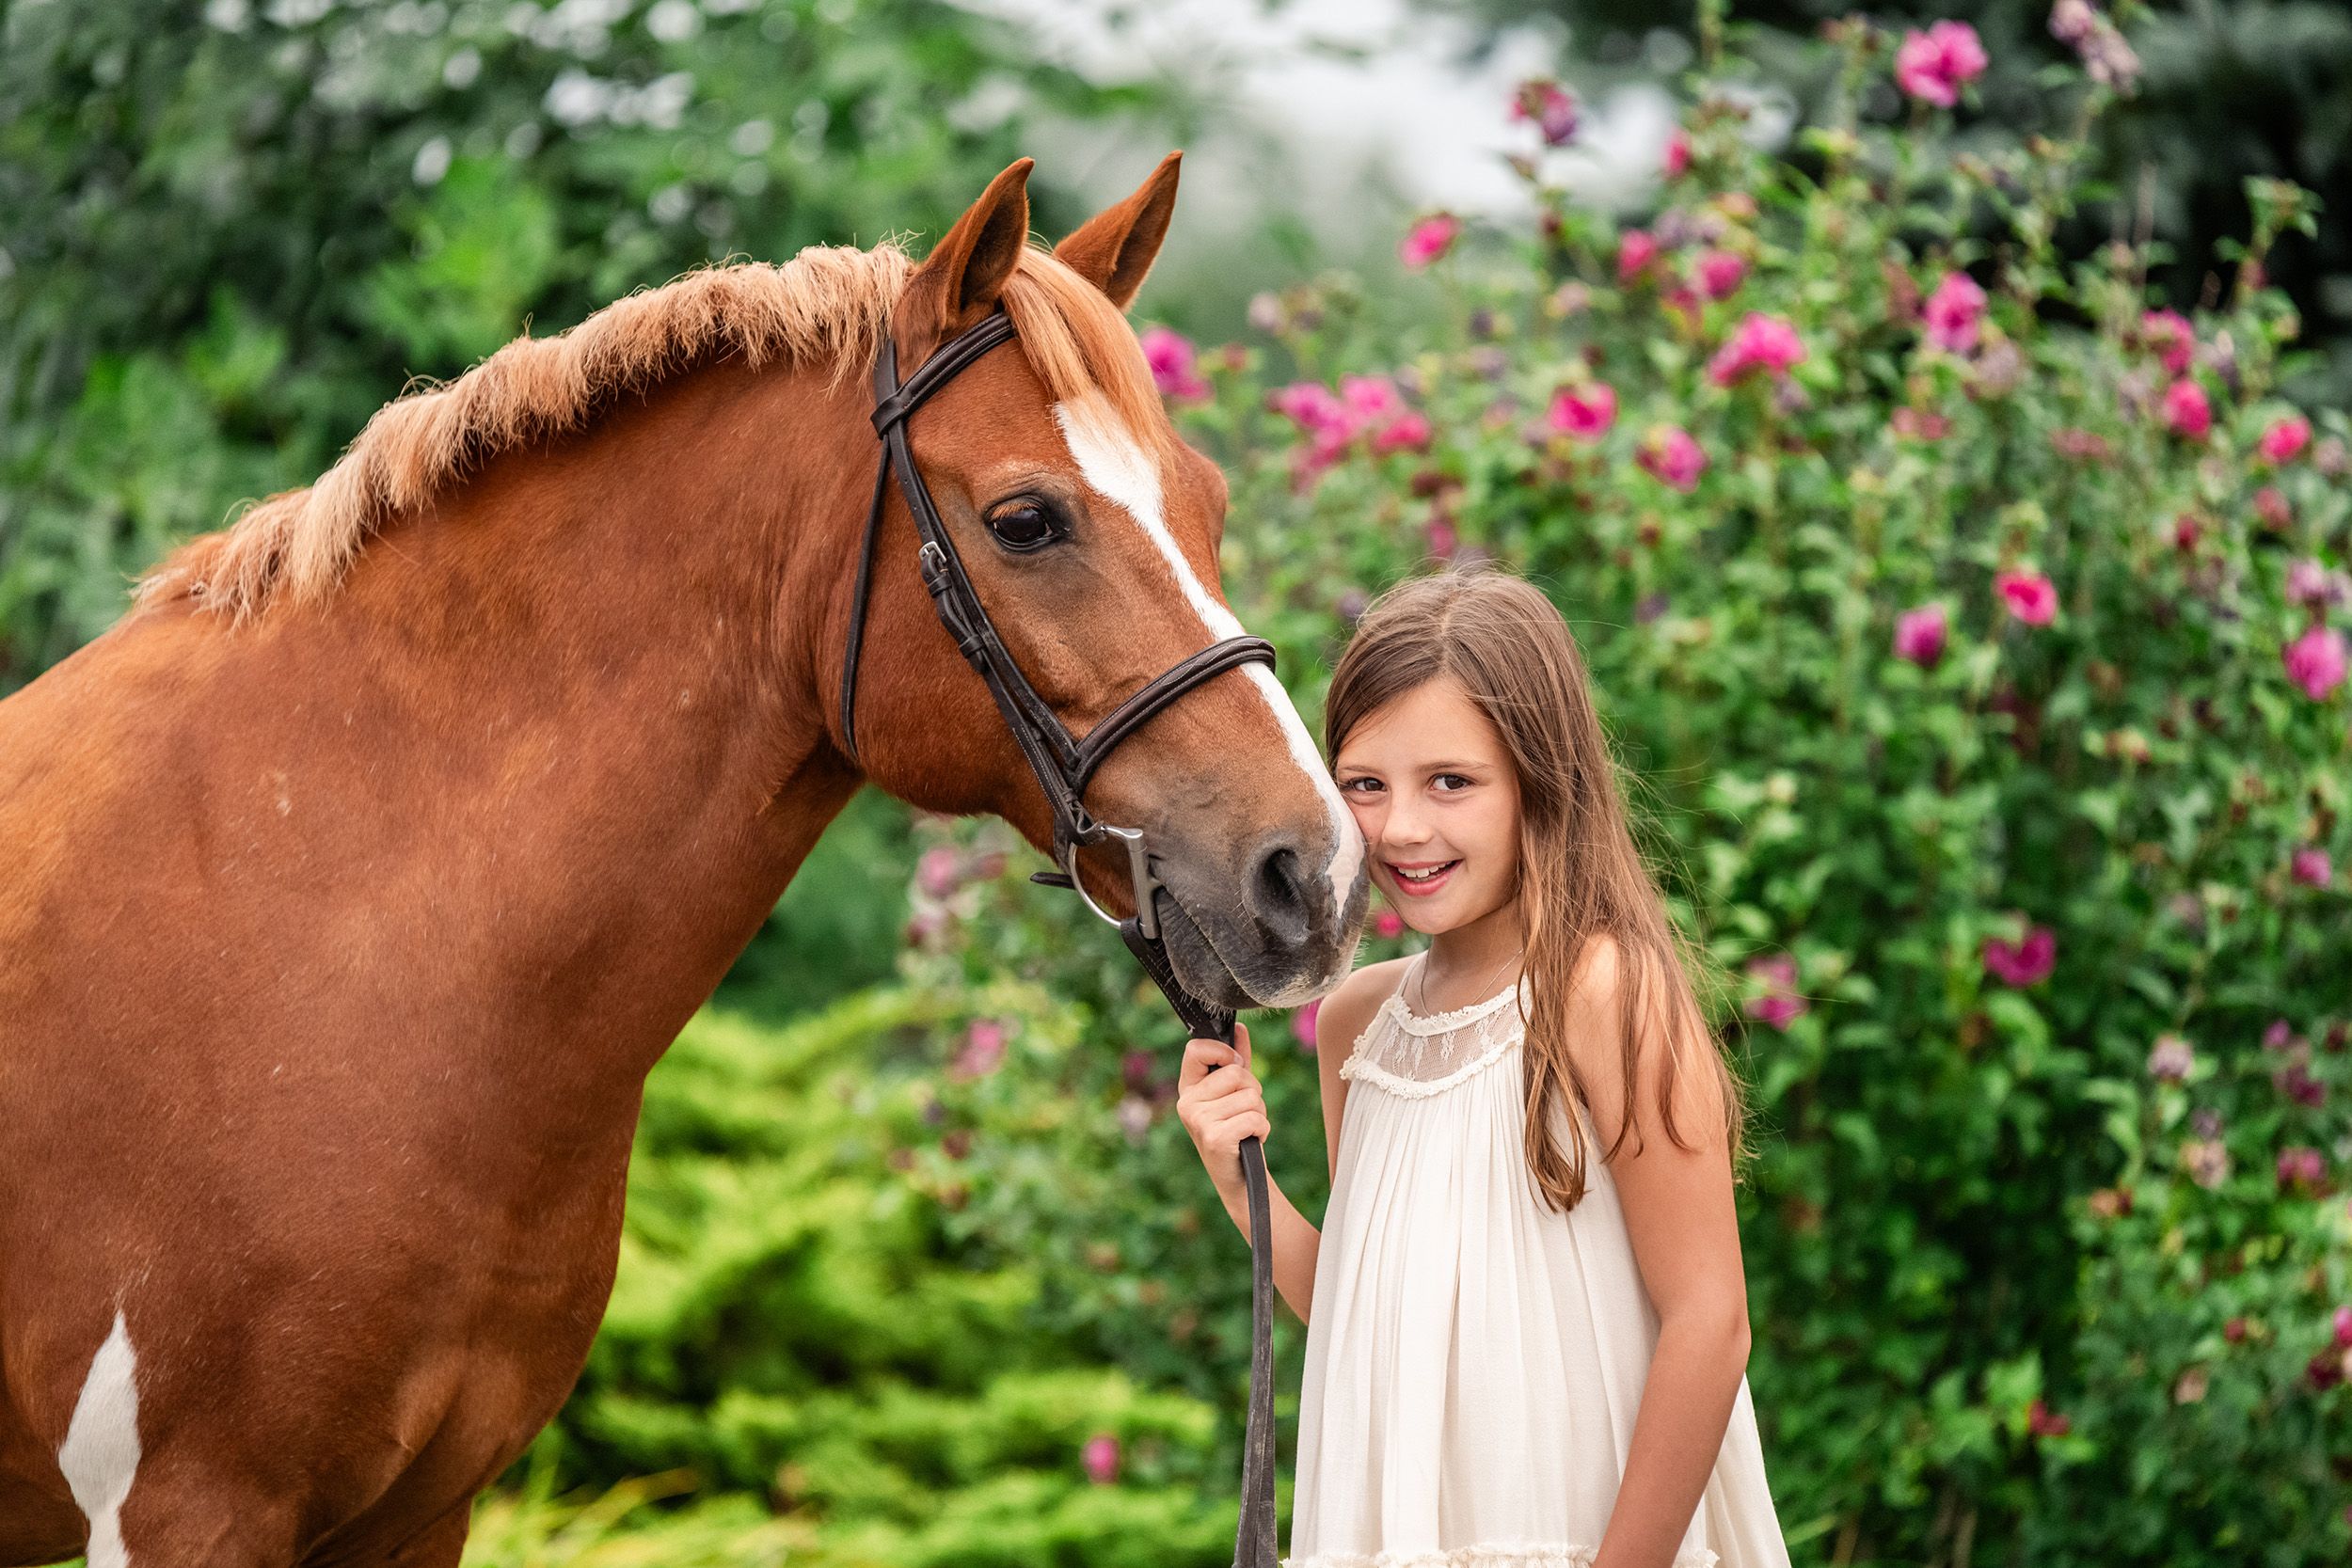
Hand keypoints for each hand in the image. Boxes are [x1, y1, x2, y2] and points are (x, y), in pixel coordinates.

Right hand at [1176, 1022, 1267, 1198]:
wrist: (1239, 1177)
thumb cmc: (1236, 1130)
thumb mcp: (1232, 1094)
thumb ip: (1235, 1061)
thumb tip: (1241, 1028)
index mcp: (1188, 1088)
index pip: (1196, 1049)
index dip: (1222, 1051)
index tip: (1234, 1064)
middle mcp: (1187, 1103)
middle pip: (1236, 1073)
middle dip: (1253, 1091)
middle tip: (1244, 1112)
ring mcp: (1198, 1121)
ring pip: (1250, 1096)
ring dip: (1259, 1113)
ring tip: (1246, 1128)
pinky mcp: (1215, 1139)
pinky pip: (1255, 1118)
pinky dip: (1262, 1129)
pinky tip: (1250, 1140)